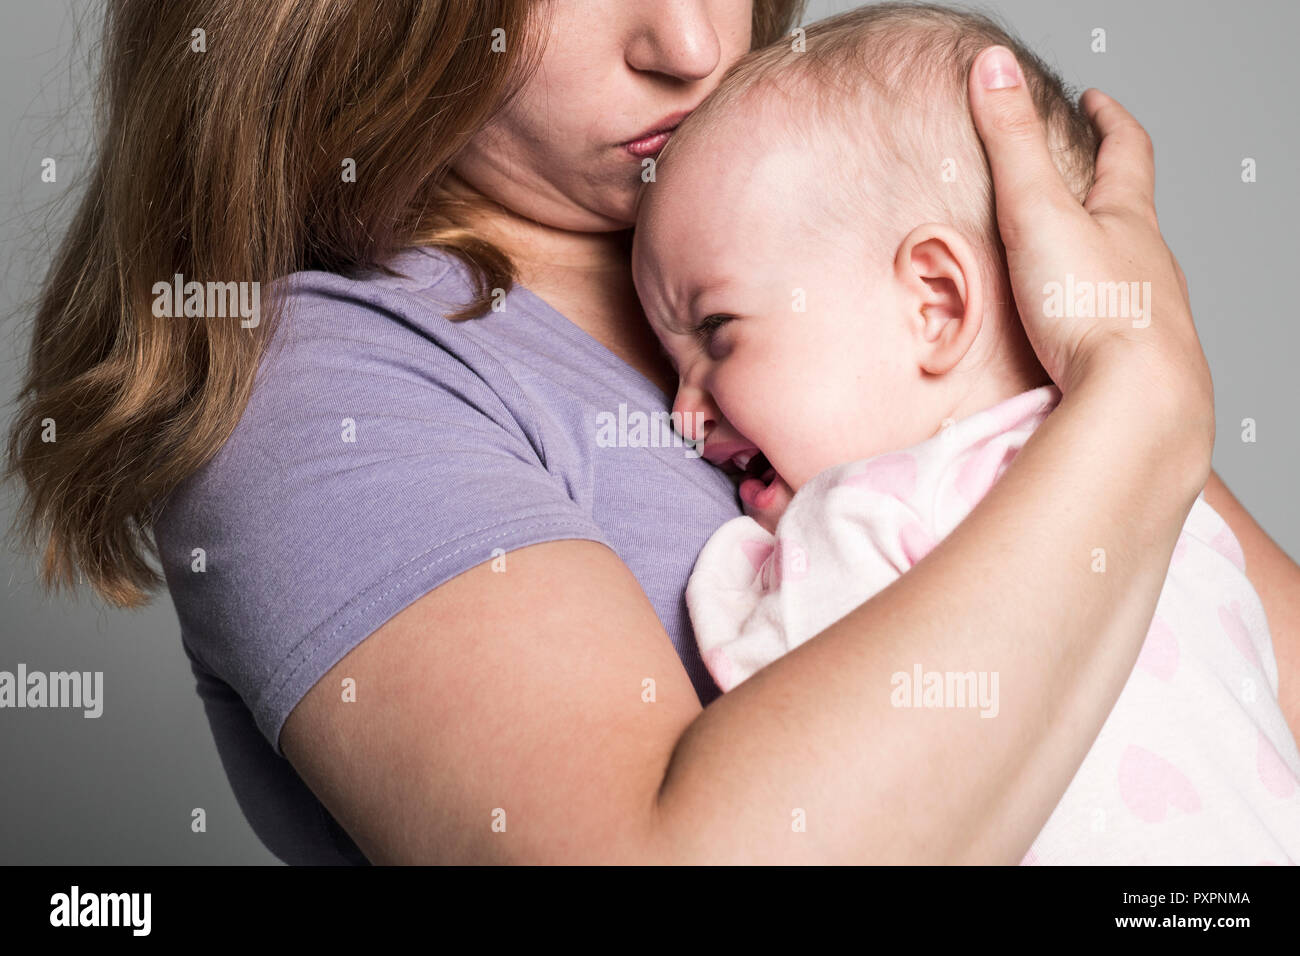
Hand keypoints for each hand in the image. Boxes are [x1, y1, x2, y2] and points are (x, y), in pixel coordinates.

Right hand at [967, 46, 1213, 453]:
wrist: (1136, 397)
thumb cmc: (1092, 306)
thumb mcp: (1038, 211)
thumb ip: (1012, 143)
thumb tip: (993, 67)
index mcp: (1128, 218)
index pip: (1128, 150)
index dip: (1110, 119)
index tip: (1095, 101)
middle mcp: (1149, 261)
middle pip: (1135, 212)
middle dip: (1109, 190)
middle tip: (1081, 177)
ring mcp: (1149, 312)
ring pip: (1130, 272)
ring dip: (1104, 257)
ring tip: (1072, 258)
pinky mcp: (1135, 360)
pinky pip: (1117, 324)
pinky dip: (1097, 313)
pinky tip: (1074, 332)